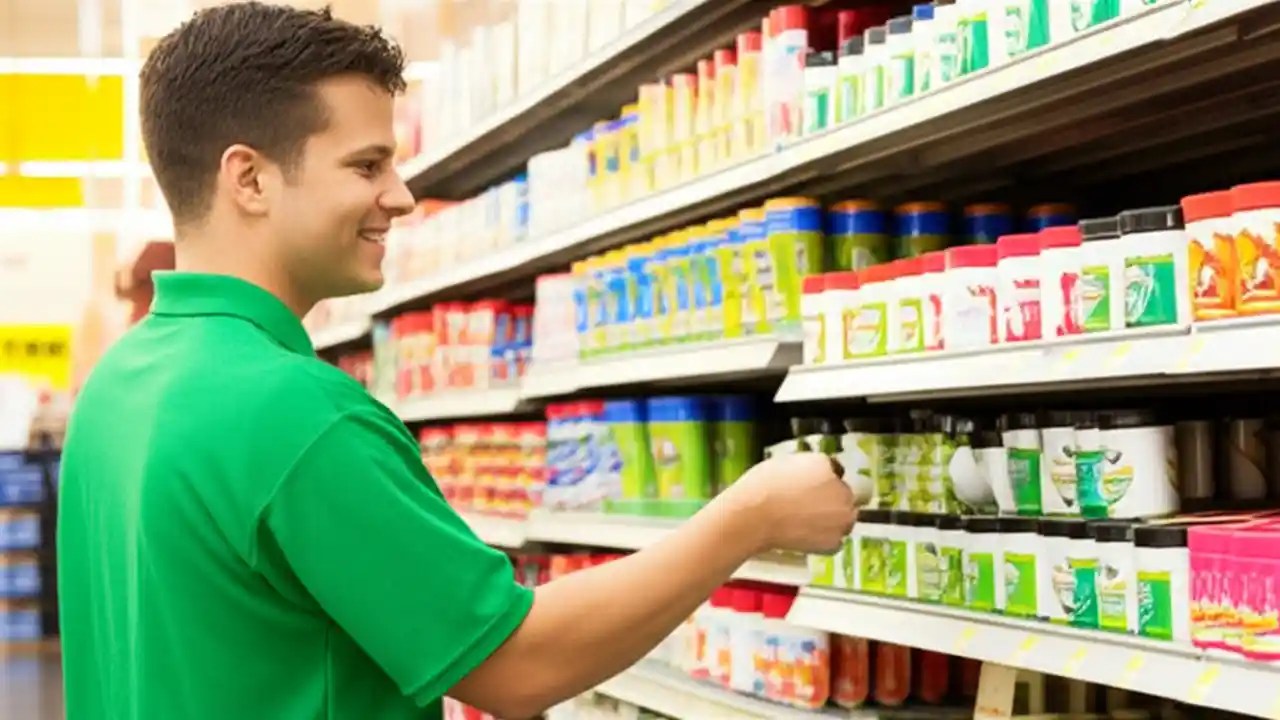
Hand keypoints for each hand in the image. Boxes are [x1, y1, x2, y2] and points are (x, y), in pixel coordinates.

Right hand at [721, 452, 856, 554]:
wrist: (753, 518)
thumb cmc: (759, 489)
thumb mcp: (783, 463)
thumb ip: (806, 468)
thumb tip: (812, 476)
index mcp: (826, 464)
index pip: (835, 471)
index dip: (822, 481)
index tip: (811, 489)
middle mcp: (841, 488)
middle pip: (844, 495)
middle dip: (831, 501)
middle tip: (806, 509)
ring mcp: (842, 516)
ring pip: (844, 519)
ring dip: (832, 521)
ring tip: (804, 524)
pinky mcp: (836, 541)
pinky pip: (835, 540)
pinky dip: (824, 540)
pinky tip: (804, 536)